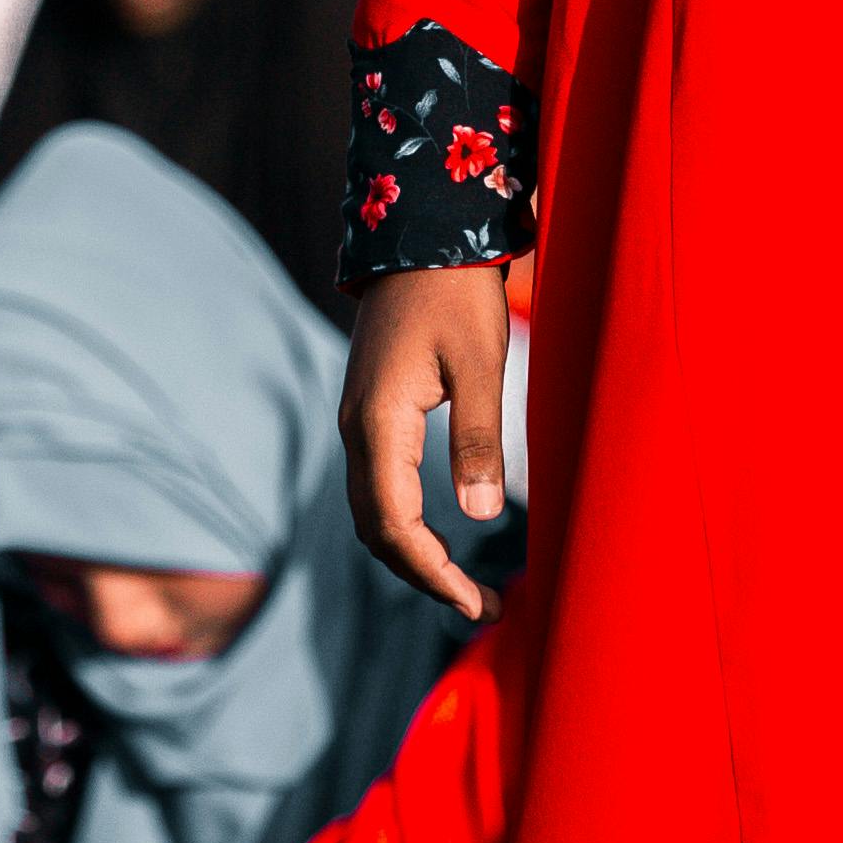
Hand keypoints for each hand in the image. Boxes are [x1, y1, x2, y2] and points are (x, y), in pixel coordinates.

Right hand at [341, 265, 509, 622]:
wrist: (421, 235)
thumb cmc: (457, 294)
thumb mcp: (481, 365)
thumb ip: (478, 440)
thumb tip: (483, 518)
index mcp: (378, 424)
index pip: (394, 526)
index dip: (433, 574)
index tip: (477, 605)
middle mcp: (357, 429)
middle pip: (376, 530)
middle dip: (426, 576)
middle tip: (484, 606)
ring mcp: (359, 420)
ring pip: (374, 511)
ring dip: (415, 554)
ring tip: (468, 584)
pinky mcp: (371, 411)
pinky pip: (379, 486)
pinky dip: (406, 523)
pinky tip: (443, 532)